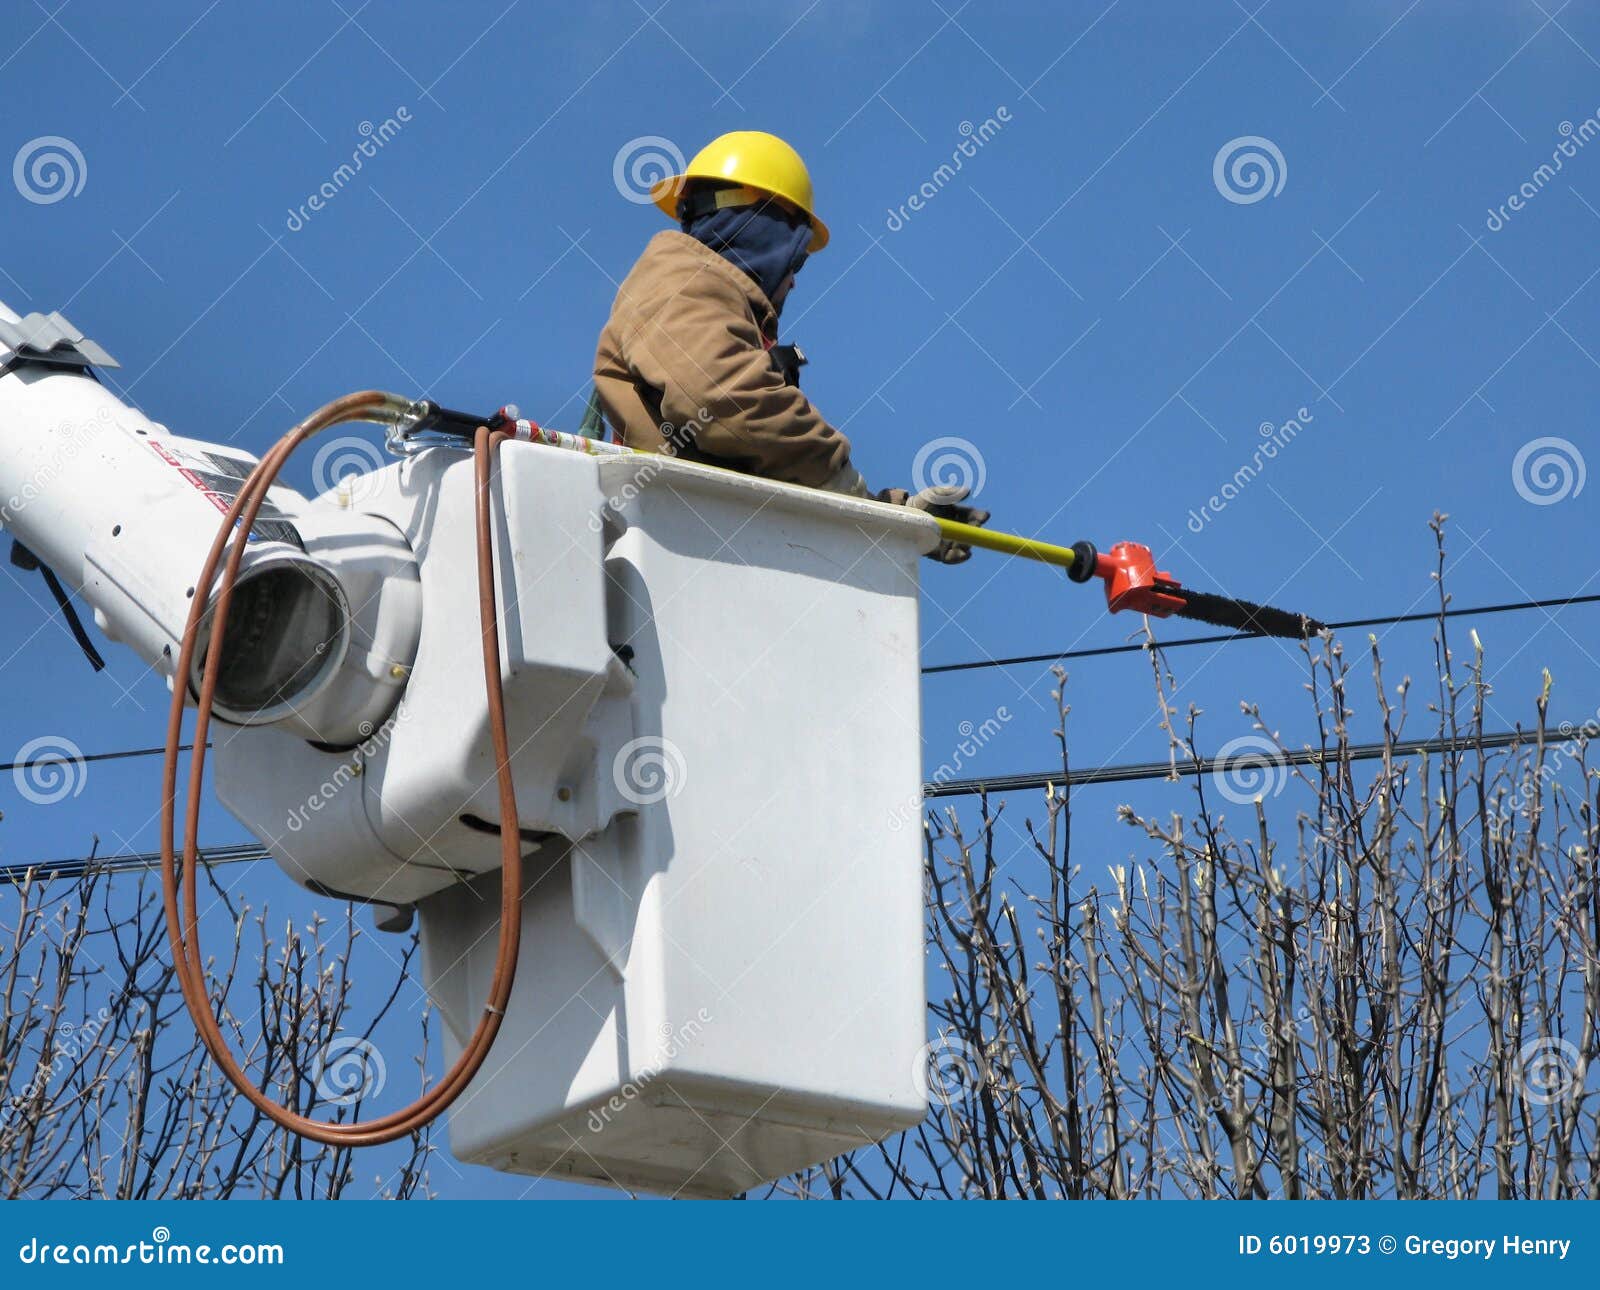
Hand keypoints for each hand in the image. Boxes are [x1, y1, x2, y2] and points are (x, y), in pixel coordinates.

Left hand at [876, 485, 990, 563]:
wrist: (902, 518)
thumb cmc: (919, 503)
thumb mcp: (934, 493)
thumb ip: (949, 492)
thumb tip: (967, 490)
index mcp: (957, 514)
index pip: (973, 516)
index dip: (980, 516)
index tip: (984, 516)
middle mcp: (956, 529)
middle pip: (971, 532)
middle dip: (975, 531)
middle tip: (975, 529)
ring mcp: (948, 541)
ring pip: (963, 546)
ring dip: (968, 546)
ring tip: (968, 544)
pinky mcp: (939, 553)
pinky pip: (951, 558)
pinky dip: (960, 558)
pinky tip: (966, 555)